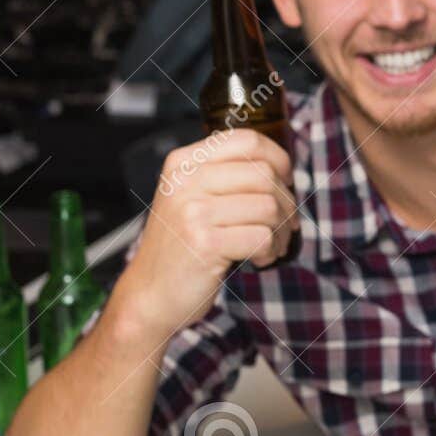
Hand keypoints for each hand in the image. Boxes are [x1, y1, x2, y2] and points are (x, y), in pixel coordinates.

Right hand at [110, 128, 295, 343]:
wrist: (148, 295)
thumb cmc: (182, 246)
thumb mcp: (193, 198)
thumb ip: (227, 176)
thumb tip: (286, 169)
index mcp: (183, 162)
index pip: (248, 140)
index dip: (279, 159)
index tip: (287, 181)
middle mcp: (185, 181)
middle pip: (265, 174)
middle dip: (287, 203)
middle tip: (286, 225)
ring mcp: (192, 211)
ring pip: (269, 206)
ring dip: (282, 231)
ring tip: (272, 245)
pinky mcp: (204, 243)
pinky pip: (262, 237)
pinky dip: (270, 251)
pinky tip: (259, 260)